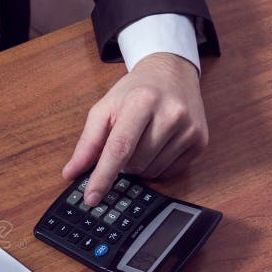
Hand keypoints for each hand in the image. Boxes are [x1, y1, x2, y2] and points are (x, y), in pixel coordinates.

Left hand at [63, 52, 207, 205]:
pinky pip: (169, 172)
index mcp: (142, 101)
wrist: (172, 73)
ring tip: (141, 139)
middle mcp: (171, 114)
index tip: (91, 198)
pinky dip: (156, 165)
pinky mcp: (200, 141)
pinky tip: (157, 144)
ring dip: (139, 166)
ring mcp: (189, 128)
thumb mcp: (105, 109)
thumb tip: (71, 173)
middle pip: (135, 164)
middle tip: (123, 143)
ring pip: (151, 171)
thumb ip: (87, 142)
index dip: (103, 176)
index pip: (119, 148)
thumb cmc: (134, 92)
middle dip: (121, 163)